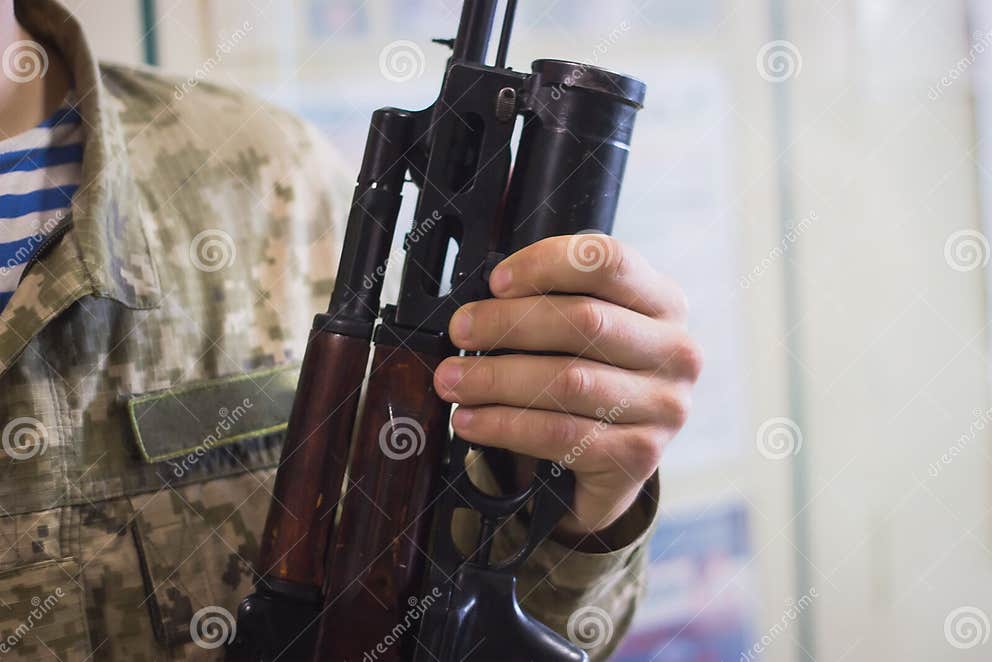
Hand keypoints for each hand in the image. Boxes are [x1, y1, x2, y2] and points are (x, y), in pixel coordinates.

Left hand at [433, 234, 701, 542]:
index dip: (546, 264)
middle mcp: (675, 350)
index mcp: (661, 302)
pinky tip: (472, 421)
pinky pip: (560, 433)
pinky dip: (505, 425)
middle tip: (460, 331)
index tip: (496, 281)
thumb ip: (552, 303)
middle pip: (584, 320)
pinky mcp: (638, 454)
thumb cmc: (592, 376)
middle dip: (508, 323)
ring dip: (496, 379)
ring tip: (452, 380)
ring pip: (568, 381)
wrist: (615, 459)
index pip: (609, 262)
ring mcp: (663, 406)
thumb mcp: (589, 331)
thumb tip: (479, 303)